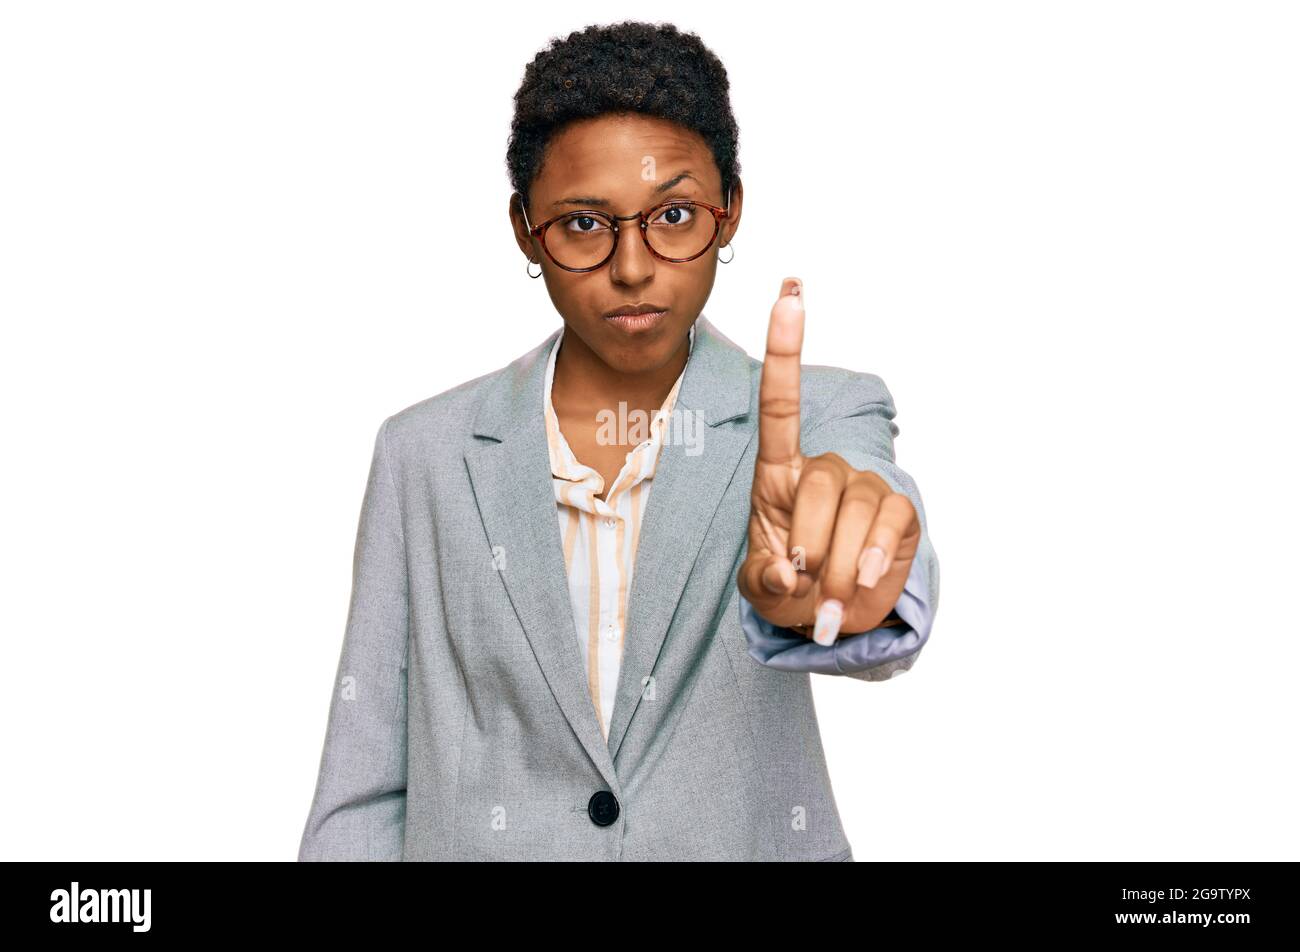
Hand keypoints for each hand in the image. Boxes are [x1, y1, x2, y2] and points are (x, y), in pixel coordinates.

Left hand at [737, 278, 920, 644]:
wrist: (834, 619)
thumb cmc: (791, 587)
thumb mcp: (760, 587)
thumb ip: (762, 578)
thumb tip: (788, 571)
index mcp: (778, 474)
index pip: (780, 405)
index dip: (785, 350)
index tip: (789, 293)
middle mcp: (824, 470)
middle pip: (819, 479)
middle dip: (810, 539)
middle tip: (807, 584)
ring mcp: (865, 488)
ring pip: (856, 507)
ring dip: (841, 565)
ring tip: (830, 602)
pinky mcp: (899, 513)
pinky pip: (891, 522)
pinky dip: (874, 559)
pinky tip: (865, 581)